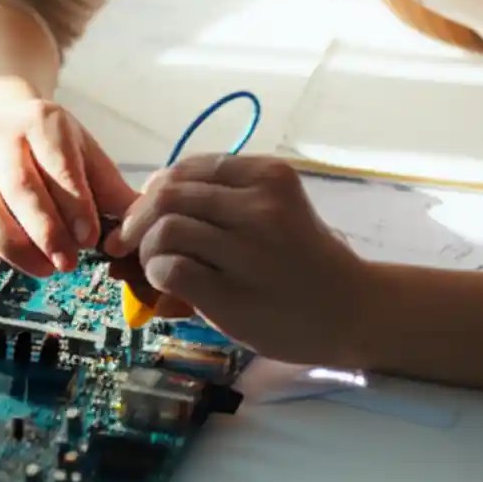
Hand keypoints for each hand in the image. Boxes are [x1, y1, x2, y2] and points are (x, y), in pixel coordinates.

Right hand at [0, 86, 136, 302]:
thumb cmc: (50, 146)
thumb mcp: (85, 153)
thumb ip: (111, 190)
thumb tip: (141, 231)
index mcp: (38, 120)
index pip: (56, 162)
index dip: (74, 203)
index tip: (91, 238)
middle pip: (17, 187)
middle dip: (45, 230)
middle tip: (69, 262)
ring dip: (14, 247)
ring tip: (44, 271)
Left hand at [104, 154, 371, 364]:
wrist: (352, 313)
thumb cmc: (306, 262)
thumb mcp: (275, 212)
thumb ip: (222, 201)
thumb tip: (145, 201)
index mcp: (269, 176)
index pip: (188, 168)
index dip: (154, 189)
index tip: (145, 210)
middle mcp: (261, 205)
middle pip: (169, 195)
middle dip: (138, 218)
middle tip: (130, 242)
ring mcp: (248, 250)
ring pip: (166, 229)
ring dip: (147, 249)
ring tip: (155, 266)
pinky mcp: (234, 293)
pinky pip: (172, 268)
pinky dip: (157, 274)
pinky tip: (166, 285)